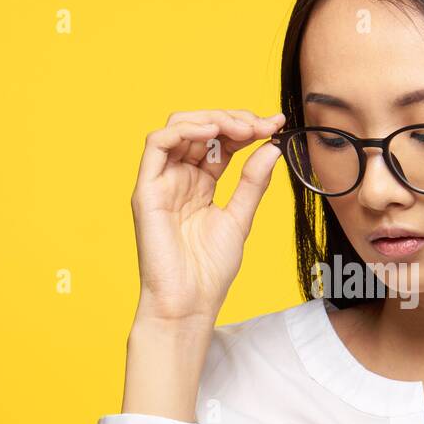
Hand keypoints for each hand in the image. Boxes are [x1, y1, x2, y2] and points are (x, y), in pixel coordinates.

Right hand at [131, 109, 285, 324]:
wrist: (188, 303)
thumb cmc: (209, 270)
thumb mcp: (240, 218)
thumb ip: (253, 183)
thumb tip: (272, 148)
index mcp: (200, 184)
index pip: (221, 143)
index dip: (247, 128)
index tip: (276, 124)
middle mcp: (179, 178)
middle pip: (201, 129)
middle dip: (234, 120)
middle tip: (262, 126)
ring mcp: (161, 182)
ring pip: (178, 128)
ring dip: (213, 120)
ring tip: (242, 128)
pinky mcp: (147, 190)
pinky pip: (157, 145)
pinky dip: (184, 130)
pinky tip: (213, 133)